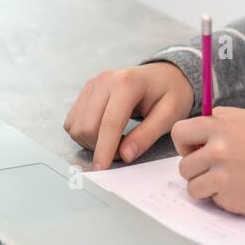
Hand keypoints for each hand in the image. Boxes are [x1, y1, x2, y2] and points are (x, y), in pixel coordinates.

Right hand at [63, 62, 194, 170]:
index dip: (105, 149)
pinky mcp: (85, 92)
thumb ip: (148, 135)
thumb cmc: (171, 93)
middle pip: (89, 126)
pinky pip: (73, 122)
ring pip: (77, 126)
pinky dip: (85, 134)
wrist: (164, 75)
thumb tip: (126, 155)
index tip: (102, 169)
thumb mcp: (170, 114)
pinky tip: (105, 133)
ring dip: (92, 142)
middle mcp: (105, 81)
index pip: (110, 123)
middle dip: (102, 147)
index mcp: (127, 82)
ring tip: (118, 140)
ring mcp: (92, 85)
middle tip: (125, 150)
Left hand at [173, 106, 244, 219]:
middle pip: (184, 164)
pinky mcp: (228, 198)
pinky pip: (210, 200)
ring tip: (228, 182)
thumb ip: (227, 117)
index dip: (185, 143)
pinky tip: (240, 190)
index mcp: (222, 127)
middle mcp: (218, 150)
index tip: (196, 149)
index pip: (180, 132)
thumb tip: (207, 118)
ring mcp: (221, 176)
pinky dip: (220, 198)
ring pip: (192, 186)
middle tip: (214, 170)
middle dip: (196, 168)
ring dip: (206, 186)